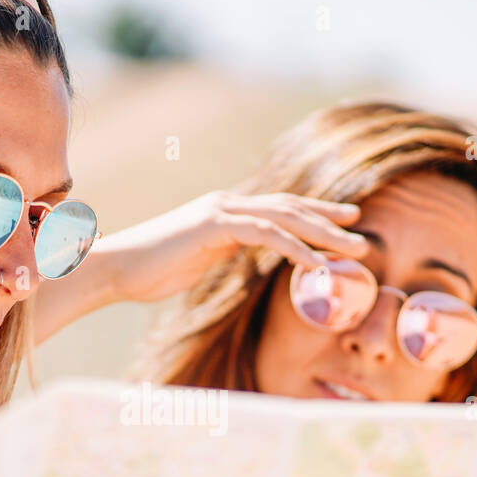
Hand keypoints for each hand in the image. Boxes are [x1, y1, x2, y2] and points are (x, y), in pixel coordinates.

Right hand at [33, 190, 369, 340]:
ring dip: (323, 233)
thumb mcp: (196, 262)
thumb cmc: (149, 272)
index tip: (344, 221)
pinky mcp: (214, 226)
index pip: (279, 208)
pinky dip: (295, 249)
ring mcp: (221, 212)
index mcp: (225, 212)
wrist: (116, 269)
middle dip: (328, 217)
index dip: (314, 212)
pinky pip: (265, 235)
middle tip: (361, 228)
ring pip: (285, 217)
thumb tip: (240, 262)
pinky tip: (318, 265)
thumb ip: (222, 255)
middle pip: (290, 206)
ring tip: (353, 250)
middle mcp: (227, 204)